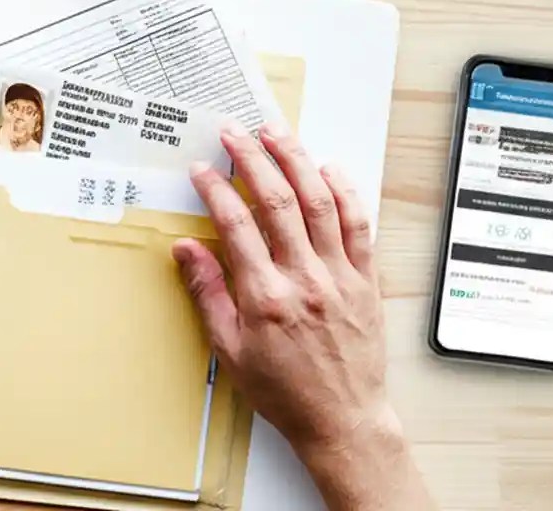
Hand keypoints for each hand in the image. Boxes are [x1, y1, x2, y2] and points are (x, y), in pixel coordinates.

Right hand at [173, 121, 433, 510]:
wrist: (342, 419)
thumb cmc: (284, 392)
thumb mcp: (230, 350)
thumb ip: (208, 294)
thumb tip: (186, 249)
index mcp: (266, 297)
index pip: (236, 225)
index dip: (216, 189)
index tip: (202, 169)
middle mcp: (305, 279)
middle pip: (278, 201)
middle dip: (253, 159)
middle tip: (234, 133)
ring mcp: (340, 276)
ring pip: (320, 202)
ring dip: (296, 161)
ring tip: (276, 134)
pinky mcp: (366, 279)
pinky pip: (358, 224)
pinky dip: (345, 191)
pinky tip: (328, 169)